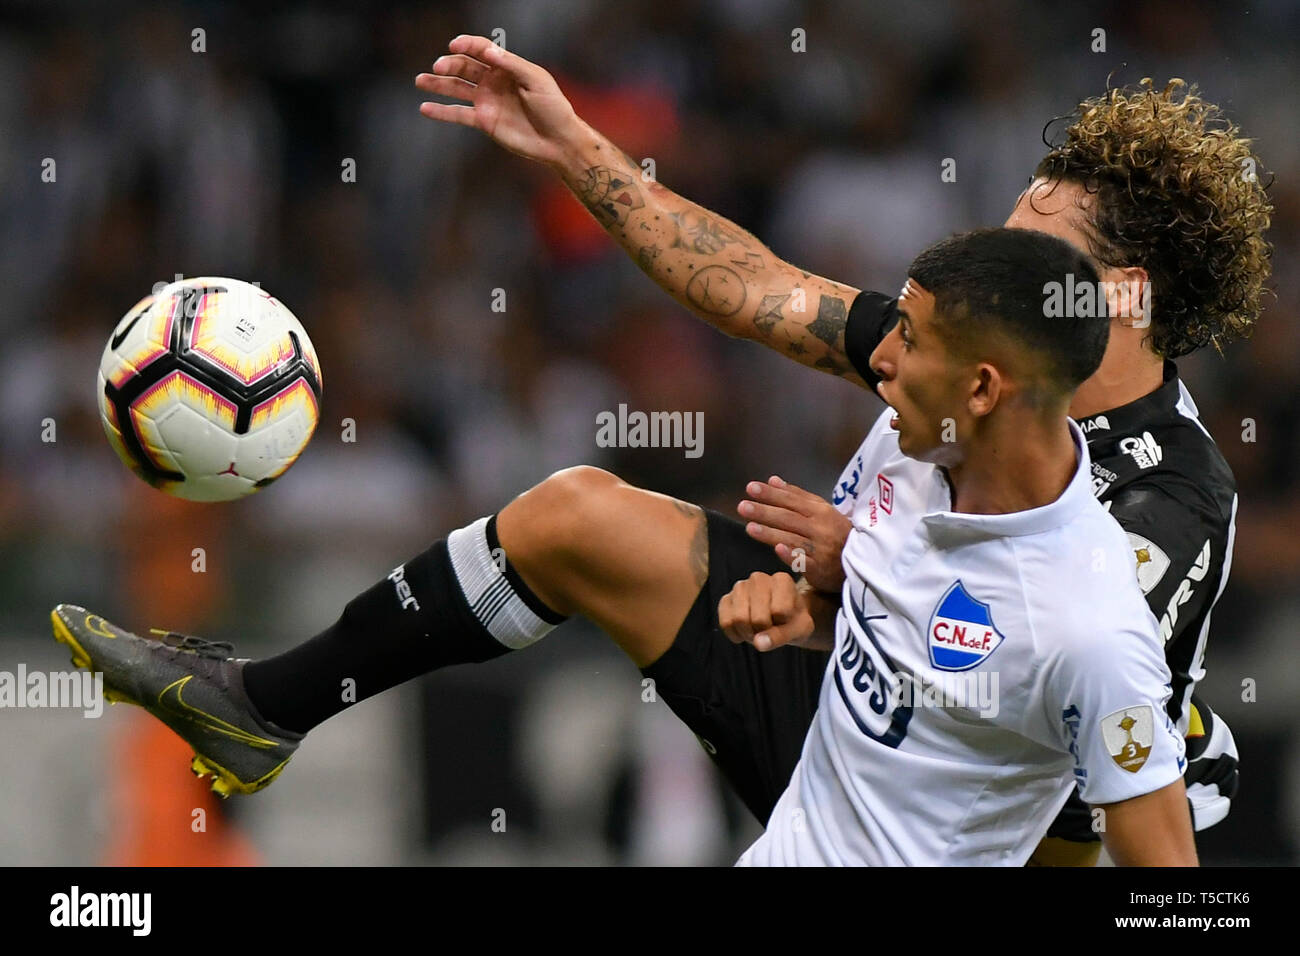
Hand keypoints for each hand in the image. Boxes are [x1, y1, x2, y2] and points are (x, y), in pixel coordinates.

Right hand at [416, 35, 583, 169]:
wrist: (557, 140)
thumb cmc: (553, 107)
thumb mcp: (536, 81)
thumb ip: (512, 65)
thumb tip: (488, 52)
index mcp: (507, 67)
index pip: (482, 49)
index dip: (467, 45)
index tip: (454, 45)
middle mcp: (493, 81)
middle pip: (465, 67)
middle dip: (450, 64)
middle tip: (438, 66)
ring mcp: (487, 101)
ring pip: (457, 89)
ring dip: (438, 84)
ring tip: (420, 80)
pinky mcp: (484, 121)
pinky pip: (459, 114)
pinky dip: (442, 112)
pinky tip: (425, 108)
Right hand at [718, 572, 814, 651]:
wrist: (781, 616)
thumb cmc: (793, 620)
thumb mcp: (798, 630)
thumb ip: (781, 636)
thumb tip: (758, 643)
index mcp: (782, 580)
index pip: (779, 612)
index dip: (783, 625)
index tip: (786, 621)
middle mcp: (759, 579)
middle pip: (758, 619)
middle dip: (764, 632)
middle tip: (770, 629)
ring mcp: (740, 587)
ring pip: (739, 619)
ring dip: (748, 633)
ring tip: (758, 629)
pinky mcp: (726, 599)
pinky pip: (725, 623)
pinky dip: (735, 634)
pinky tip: (745, 632)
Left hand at [738, 476, 851, 593]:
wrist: (860, 561)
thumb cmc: (837, 533)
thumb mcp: (822, 510)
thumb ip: (797, 495)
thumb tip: (773, 480)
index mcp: (820, 511)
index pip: (792, 500)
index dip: (771, 494)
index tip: (751, 488)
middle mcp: (820, 528)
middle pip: (789, 518)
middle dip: (765, 511)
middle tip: (743, 506)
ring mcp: (820, 549)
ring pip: (793, 538)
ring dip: (771, 533)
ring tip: (750, 527)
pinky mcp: (820, 569)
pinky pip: (805, 561)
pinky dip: (792, 555)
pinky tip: (778, 549)